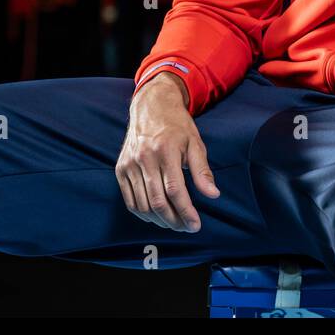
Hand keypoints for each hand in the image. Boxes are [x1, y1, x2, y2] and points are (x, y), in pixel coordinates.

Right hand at [115, 72, 218, 231]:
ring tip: (174, 223)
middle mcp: (145, 158)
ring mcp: (130, 164)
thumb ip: (202, 171)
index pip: (175, 191)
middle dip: (174, 221)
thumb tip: (213, 195)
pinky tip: (156, 216)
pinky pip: (130, 200)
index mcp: (166, 151)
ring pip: (143, 205)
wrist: (151, 107)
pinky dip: (143, 213)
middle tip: (186, 227)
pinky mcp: (120, 169)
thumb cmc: (177, 126)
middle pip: (157, 202)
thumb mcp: (195, 143)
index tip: (196, 225)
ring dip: (159, 220)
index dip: (186, 212)